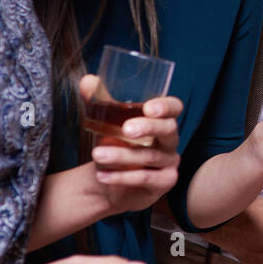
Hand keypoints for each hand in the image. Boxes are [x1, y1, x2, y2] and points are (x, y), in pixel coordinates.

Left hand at [81, 74, 182, 213]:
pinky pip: (145, 178)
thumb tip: (88, 81)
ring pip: (150, 156)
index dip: (166, 106)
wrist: (111, 180)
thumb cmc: (115, 143)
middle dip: (148, 127)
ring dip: (122, 155)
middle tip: (126, 129)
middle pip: (168, 130)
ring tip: (97, 154)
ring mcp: (169, 161)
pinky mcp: (164, 182)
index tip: (149, 107)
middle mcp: (169, 139)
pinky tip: (102, 174)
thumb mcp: (107, 121)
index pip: (174, 108)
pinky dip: (122, 176)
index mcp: (161, 119)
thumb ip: (98, 100)